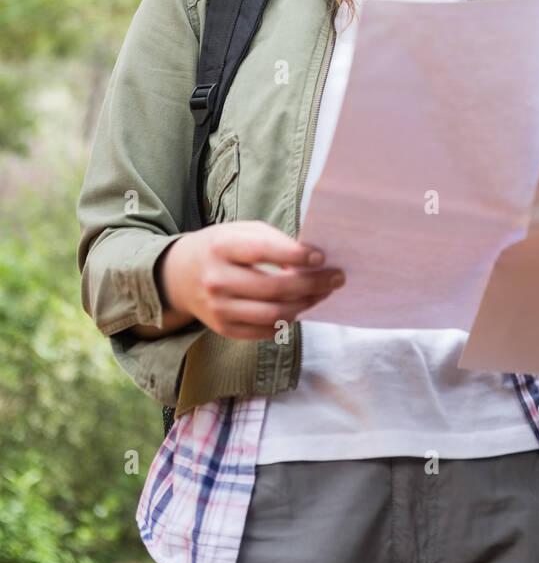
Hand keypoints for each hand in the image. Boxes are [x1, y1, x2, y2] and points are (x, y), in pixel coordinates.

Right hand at [159, 220, 344, 339]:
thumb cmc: (220, 247)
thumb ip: (273, 241)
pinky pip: (264, 331)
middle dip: (312, 284)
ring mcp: (218, 308)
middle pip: (274, 288)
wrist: (179, 275)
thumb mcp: (240, 231)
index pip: (263, 252)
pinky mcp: (223, 328)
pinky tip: (301, 307)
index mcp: (221, 247)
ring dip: (305, 304)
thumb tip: (310, 260)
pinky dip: (288, 320)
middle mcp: (216, 280)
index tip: (321, 257)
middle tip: (336, 278)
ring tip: (322, 293)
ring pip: (272, 313)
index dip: (295, 256)